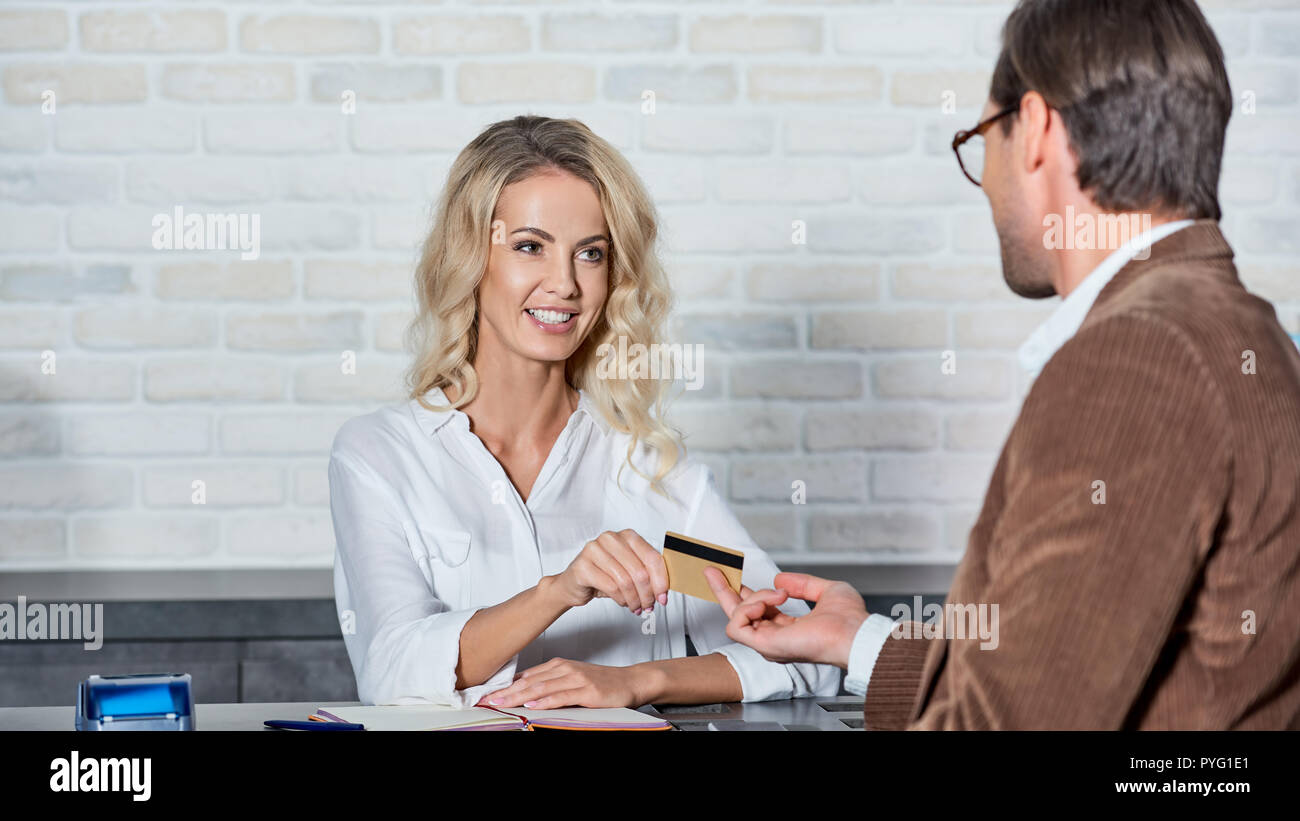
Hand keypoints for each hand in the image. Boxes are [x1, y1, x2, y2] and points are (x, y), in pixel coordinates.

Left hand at [475, 659, 645, 709]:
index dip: (505, 686)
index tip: (487, 694)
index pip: (526, 676)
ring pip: (542, 688)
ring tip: (501, 703)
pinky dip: (546, 701)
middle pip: (530, 682)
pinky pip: (562, 697)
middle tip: (486, 700)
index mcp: (559, 665)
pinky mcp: (587, 691)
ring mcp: (576, 679)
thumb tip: (524, 691)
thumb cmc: (602, 682)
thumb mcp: (572, 679)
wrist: (631, 681)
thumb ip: (550, 683)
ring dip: (519, 696)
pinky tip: (532, 705)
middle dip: (506, 692)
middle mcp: (565, 669)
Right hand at [553, 529, 668, 615]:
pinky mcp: (582, 566)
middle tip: (648, 607)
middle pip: (640, 572)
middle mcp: (611, 538)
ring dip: (634, 600)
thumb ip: (647, 574)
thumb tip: (664, 591)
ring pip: (626, 581)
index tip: (663, 598)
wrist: (573, 584)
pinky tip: (623, 602)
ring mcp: (594, 550)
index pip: (652, 558)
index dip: (661, 581)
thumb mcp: (629, 572)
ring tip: (635, 607)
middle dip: (647, 594)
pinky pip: (611, 587)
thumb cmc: (604, 577)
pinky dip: (621, 600)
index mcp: (627, 536)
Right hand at [703, 567, 868, 668]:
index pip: (756, 611)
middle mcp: (774, 638)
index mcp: (788, 628)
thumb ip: (803, 584)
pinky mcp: (764, 645)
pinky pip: (736, 624)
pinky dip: (748, 607)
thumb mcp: (826, 590)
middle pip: (737, 614)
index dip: (743, 592)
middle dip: (723, 590)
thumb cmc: (849, 619)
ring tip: (779, 593)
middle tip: (712, 571)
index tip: (731, 575)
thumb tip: (781, 579)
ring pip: (736, 616)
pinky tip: (771, 600)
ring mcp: (768, 643)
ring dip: (754, 596)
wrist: (855, 633)